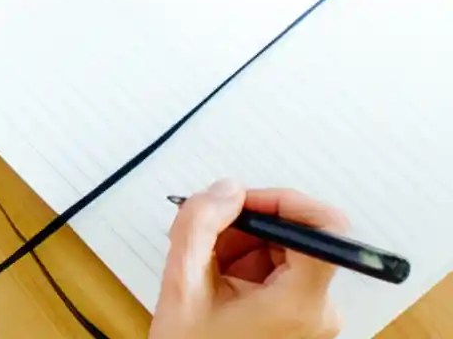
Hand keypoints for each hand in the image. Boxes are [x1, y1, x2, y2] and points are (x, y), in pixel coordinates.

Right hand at [149, 180, 346, 338]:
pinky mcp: (301, 318)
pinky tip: (219, 282)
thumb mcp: (182, 285)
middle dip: (248, 228)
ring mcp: (312, 316)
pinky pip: (281, 271)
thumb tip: (227, 189)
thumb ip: (199, 226)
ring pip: (286, 251)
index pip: (325, 230)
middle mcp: (319, 310)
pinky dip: (247, 265)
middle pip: (297, 238)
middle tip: (208, 239)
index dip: (285, 203)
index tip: (247, 201)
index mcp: (299, 304)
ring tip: (208, 269)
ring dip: (242, 246)